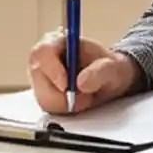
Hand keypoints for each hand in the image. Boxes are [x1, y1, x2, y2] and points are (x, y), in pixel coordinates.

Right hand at [27, 30, 141, 114]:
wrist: (110, 79)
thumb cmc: (109, 67)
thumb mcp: (113, 67)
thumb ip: (100, 71)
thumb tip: (81, 82)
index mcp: (58, 42)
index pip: (43, 52)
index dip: (52, 70)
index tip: (66, 85)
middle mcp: (45, 60)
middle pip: (39, 79)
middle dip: (62, 95)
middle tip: (84, 97)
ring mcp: (42, 79)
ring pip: (43, 98)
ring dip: (66, 104)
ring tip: (85, 98)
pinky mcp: (45, 95)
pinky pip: (48, 108)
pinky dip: (65, 110)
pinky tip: (78, 103)